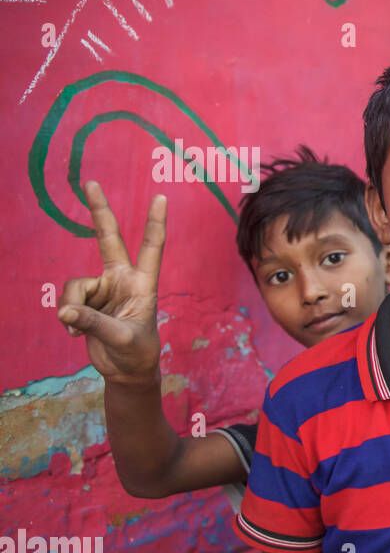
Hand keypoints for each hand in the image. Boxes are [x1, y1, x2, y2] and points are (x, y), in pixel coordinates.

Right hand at [56, 180, 166, 386]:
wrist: (126, 370)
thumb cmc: (136, 353)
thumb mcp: (121, 339)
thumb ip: (93, 323)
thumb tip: (65, 311)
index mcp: (143, 283)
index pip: (151, 248)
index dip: (154, 222)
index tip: (160, 197)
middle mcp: (122, 280)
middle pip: (108, 238)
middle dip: (99, 210)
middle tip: (90, 182)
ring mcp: (103, 288)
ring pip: (75, 285)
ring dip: (74, 307)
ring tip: (78, 328)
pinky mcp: (86, 301)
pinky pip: (67, 300)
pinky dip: (68, 317)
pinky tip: (74, 332)